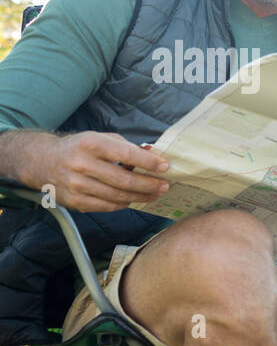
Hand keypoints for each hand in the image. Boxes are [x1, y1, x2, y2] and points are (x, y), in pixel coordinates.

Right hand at [35, 132, 170, 212]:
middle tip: (165, 185)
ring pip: (118, 196)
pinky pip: (107, 206)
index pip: (125, 155)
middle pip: (123, 180)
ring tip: (155, 194)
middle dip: (149, 184)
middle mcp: (81, 165)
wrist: (43, 162)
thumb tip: (154, 156)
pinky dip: (124, 203)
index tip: (165, 166)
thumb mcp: (100, 138)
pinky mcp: (75, 202)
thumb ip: (126, 147)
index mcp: (90, 144)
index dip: (148, 162)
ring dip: (141, 196)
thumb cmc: (80, 148)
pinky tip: (134, 198)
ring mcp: (76, 186)